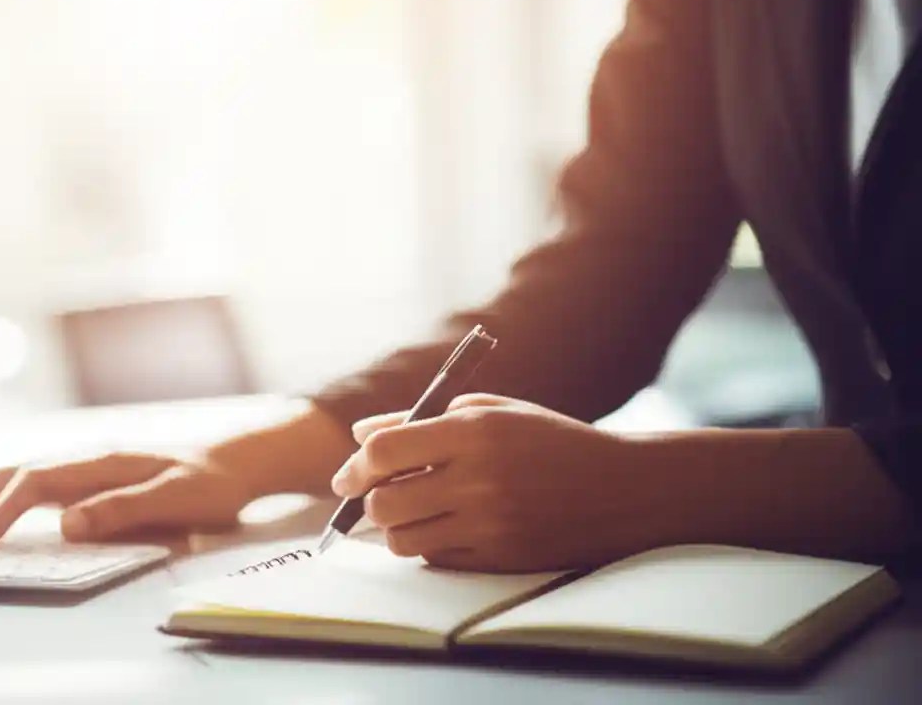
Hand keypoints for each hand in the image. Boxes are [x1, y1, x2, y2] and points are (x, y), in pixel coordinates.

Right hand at [0, 453, 252, 548]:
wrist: (234, 464)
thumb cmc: (209, 484)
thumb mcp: (176, 499)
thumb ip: (122, 508)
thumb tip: (65, 524)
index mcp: (100, 462)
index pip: (33, 484)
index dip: (0, 514)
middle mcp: (82, 461)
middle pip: (8, 477)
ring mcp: (81, 470)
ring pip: (13, 482)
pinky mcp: (84, 483)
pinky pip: (30, 492)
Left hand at [330, 393, 654, 571]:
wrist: (623, 489)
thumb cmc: (551, 442)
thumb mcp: (493, 413)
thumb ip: (421, 420)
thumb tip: (359, 435)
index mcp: (473, 432)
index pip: (385, 451)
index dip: (355, 464)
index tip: (346, 475)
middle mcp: (478, 479)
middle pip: (384, 502)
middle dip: (371, 500)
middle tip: (382, 495)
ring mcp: (489, 524)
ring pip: (403, 539)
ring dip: (397, 527)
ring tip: (416, 512)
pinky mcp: (500, 558)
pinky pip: (436, 559)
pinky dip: (430, 545)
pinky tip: (450, 527)